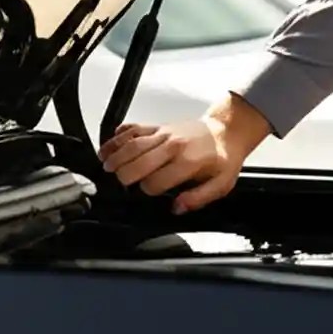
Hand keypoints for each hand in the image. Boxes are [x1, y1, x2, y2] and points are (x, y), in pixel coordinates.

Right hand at [98, 92, 271, 213]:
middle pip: (137, 161)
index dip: (148, 191)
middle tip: (118, 183)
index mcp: (189, 162)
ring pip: (132, 143)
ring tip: (105, 166)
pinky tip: (108, 146)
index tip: (148, 193)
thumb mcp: (221, 184)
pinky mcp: (159, 125)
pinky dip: (118, 136)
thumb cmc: (223, 158)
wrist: (227, 130)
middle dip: (124, 175)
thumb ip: (199, 198)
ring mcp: (164, 133)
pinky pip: (134, 128)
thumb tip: (177, 208)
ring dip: (115, 155)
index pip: (155, 181)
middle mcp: (173, 145)